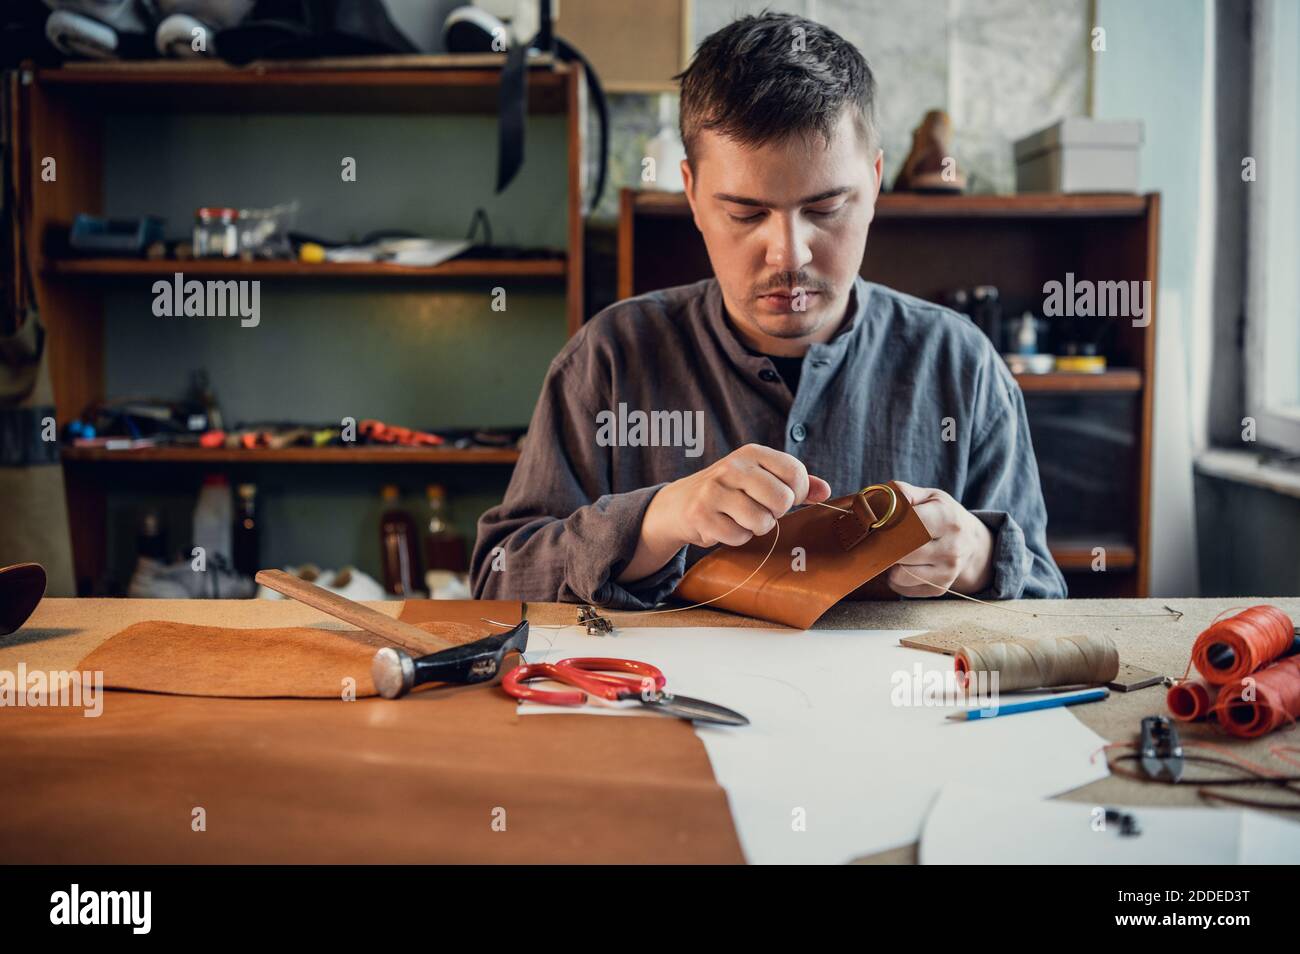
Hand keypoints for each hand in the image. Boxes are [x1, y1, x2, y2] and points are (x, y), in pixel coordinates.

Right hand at [618, 444, 831, 582]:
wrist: (679, 504)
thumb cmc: (729, 491)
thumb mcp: (759, 477)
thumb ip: (794, 482)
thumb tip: (826, 491)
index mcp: (751, 453)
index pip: (794, 472)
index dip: (799, 493)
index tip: (787, 498)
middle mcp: (732, 467)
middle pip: (781, 499)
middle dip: (776, 513)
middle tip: (762, 510)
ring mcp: (714, 490)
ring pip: (761, 521)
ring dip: (756, 528)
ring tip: (742, 519)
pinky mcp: (701, 515)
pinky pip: (739, 536)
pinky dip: (737, 538)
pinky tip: (725, 526)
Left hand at [885, 480, 993, 596]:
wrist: (971, 542)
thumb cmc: (942, 515)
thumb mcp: (929, 496)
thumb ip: (902, 494)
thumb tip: (877, 502)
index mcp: (947, 518)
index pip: (909, 526)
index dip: (887, 527)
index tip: (876, 526)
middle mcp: (951, 548)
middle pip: (902, 553)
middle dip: (883, 547)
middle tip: (876, 540)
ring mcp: (947, 572)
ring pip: (900, 574)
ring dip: (888, 564)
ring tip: (892, 551)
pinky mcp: (939, 588)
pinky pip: (903, 587)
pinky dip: (895, 578)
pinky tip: (902, 564)